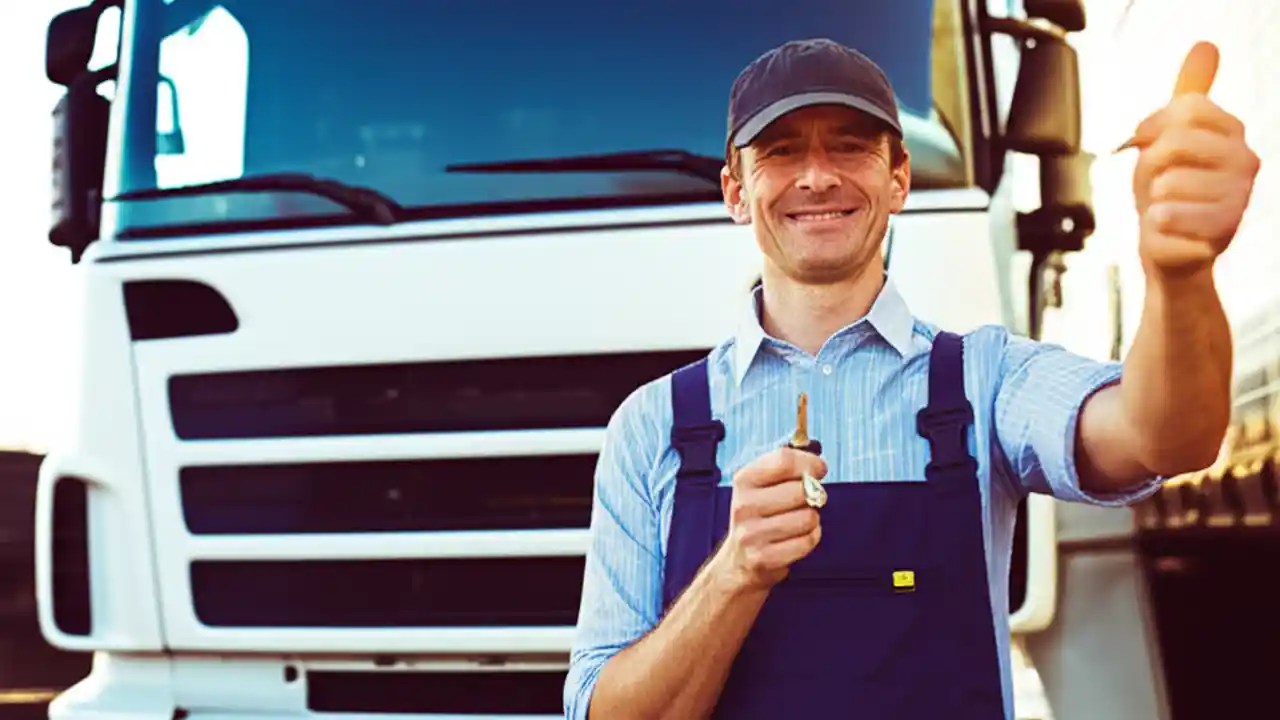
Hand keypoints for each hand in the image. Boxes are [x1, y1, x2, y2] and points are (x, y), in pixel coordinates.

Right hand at [712, 447, 826, 593]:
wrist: (736, 561)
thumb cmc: (758, 517)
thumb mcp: (761, 485)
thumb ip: (787, 469)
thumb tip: (818, 463)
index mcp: (744, 480)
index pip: (784, 460)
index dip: (810, 462)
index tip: (818, 469)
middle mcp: (744, 505)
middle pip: (801, 490)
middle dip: (813, 495)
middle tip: (805, 501)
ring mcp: (751, 533)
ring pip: (808, 517)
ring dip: (811, 519)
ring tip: (798, 522)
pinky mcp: (763, 558)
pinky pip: (807, 541)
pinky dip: (810, 538)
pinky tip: (797, 538)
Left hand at [1121, 41, 1259, 277]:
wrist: (1169, 245)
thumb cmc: (1168, 188)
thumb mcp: (1170, 135)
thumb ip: (1189, 93)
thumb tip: (1206, 44)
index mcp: (1233, 133)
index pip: (1185, 109)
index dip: (1152, 129)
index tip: (1150, 145)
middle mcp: (1245, 162)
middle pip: (1173, 143)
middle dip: (1150, 166)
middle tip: (1159, 184)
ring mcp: (1238, 199)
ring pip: (1167, 185)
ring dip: (1152, 199)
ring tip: (1166, 208)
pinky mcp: (1220, 234)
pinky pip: (1165, 219)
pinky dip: (1154, 226)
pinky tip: (1168, 228)